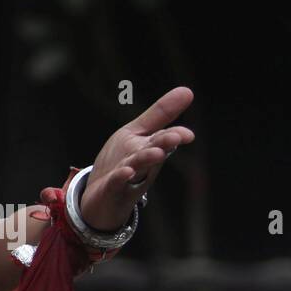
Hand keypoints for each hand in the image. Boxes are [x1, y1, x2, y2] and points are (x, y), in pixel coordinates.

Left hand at [80, 86, 194, 231]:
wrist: (102, 200)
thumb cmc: (123, 163)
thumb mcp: (138, 134)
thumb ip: (160, 114)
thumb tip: (188, 90)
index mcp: (148, 148)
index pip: (163, 139)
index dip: (174, 136)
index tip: (188, 134)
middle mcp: (141, 164)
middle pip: (153, 152)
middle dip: (164, 144)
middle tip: (176, 138)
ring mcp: (127, 179)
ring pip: (137, 167)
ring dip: (145, 159)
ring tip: (156, 153)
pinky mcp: (110, 189)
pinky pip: (116, 182)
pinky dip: (120, 177)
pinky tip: (125, 171)